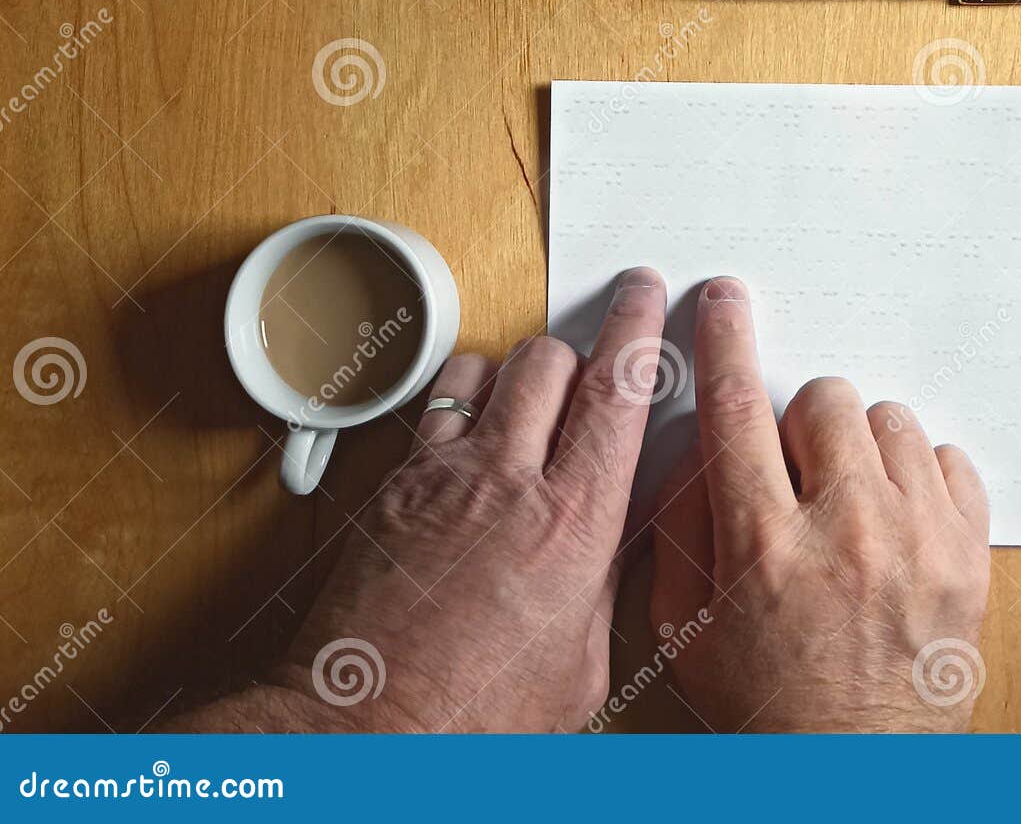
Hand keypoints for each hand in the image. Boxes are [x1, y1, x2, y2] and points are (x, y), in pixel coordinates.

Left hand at [176, 267, 667, 732]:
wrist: (364, 734)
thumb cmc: (475, 717)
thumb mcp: (581, 664)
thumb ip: (608, 581)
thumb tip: (627, 536)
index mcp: (574, 523)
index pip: (618, 391)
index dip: (639, 329)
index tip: (645, 298)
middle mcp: (507, 482)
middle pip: (550, 359)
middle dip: (579, 350)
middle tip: (594, 362)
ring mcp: (440, 477)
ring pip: (486, 369)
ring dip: (514, 376)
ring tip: (527, 407)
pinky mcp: (389, 489)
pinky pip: (431, 410)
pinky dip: (458, 407)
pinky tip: (467, 444)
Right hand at [650, 277, 990, 732]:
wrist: (855, 772)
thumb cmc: (768, 708)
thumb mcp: (685, 631)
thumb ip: (679, 529)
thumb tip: (694, 449)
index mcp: (764, 547)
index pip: (736, 411)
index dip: (725, 344)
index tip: (728, 304)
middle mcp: (847, 531)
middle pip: (826, 400)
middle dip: (803, 425)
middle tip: (797, 475)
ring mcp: (918, 541)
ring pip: (889, 421)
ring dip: (862, 450)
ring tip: (852, 504)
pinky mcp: (969, 556)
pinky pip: (949, 460)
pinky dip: (919, 477)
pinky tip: (898, 519)